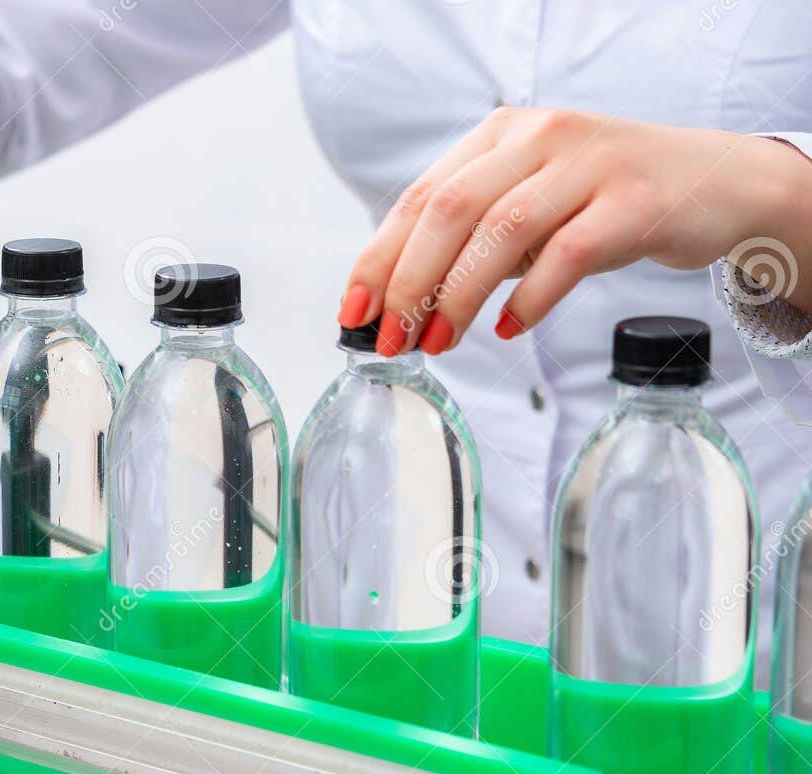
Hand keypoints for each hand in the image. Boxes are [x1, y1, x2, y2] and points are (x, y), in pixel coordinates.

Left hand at [337, 107, 811, 355]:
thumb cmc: (603, 202)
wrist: (716, 184)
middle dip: (410, 280)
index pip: (420, 196)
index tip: (353, 310)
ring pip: (502, 230)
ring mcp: (590, 164)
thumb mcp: (529, 205)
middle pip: (451, 209)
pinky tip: (510, 328)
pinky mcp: (636, 201)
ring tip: (439, 341)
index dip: (379, 256)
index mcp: (501, 135)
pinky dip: (530, 298)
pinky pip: (568, 254)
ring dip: (460, 295)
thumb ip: (472, 241)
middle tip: (393, 337)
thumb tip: (402, 307)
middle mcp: (541, 137)